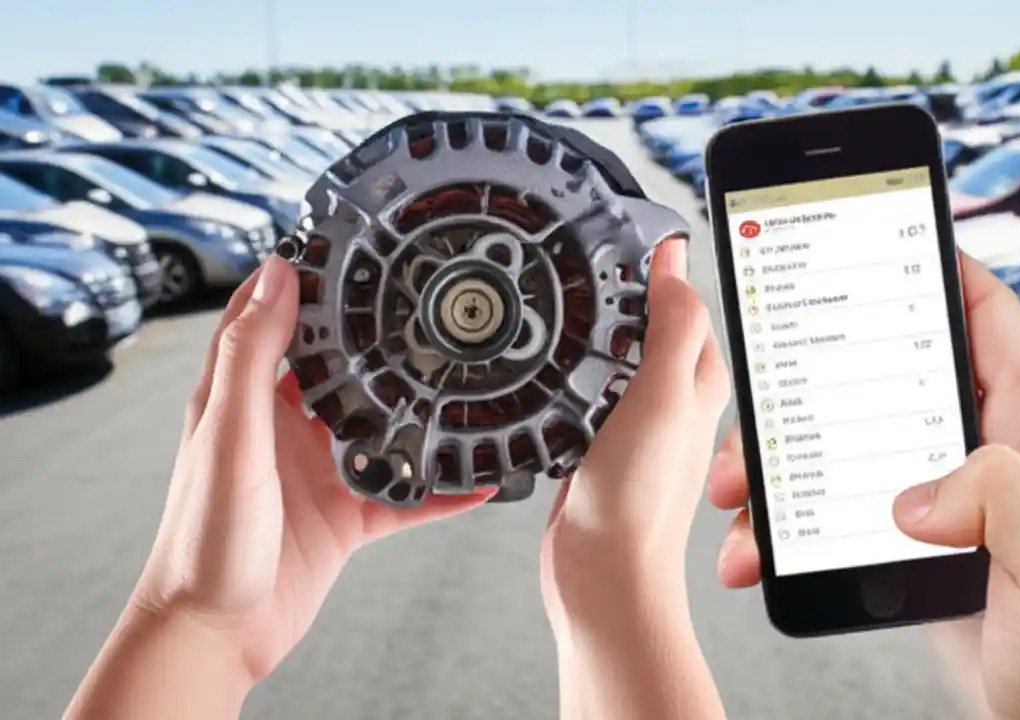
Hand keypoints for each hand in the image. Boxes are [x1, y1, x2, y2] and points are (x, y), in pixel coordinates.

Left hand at [68, 257, 492, 718]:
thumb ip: (254, 357)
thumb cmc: (203, 539)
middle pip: (337, 366)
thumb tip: (278, 275)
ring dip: (415, 411)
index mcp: (243, 399)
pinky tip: (475, 480)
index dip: (301, 276)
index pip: (271, 316)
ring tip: (458, 384)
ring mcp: (316, 472)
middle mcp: (281, 429)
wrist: (214, 631)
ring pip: (379, 428)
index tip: (342, 244)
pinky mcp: (343, 517)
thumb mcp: (231, 435)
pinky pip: (404, 496)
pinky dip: (440, 490)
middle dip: (376, 336)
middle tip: (423, 303)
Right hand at [541, 239, 730, 719]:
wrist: (602, 576)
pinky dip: (585, 376)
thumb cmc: (639, 502)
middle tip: (613, 258)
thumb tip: (674, 262)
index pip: (692, 309)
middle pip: (663, 332)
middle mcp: (674, 407)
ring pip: (629, 364)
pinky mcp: (603, 453)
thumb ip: (668, 327)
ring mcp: (638, 430)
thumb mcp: (659, 396)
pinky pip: (598, 399)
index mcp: (697, 386)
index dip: (670, 271)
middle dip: (645, 295)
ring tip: (588, 300)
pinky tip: (564, 372)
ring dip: (615, 333)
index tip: (643, 236)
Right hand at [706, 255, 1019, 715]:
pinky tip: (758, 547)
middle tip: (757, 389)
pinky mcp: (907, 550)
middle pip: (881, 378)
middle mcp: (981, 457)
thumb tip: (913, 490)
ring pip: (841, 447)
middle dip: (811, 376)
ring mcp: (942, 504)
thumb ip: (1004, 496)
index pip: (982, 316)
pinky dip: (785, 526)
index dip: (935, 263)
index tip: (873, 230)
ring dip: (782, 461)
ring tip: (737, 488)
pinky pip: (830, 513)